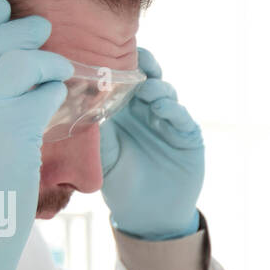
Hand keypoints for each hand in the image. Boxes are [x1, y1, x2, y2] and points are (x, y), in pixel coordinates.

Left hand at [100, 48, 205, 239]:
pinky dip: (172, 109)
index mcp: (124, 110)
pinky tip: (161, 107)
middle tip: (135, 59)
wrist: (147, 216)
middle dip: (143, 66)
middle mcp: (147, 110)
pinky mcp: (187, 136)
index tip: (109, 53)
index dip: (120, 64)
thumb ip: (96, 128)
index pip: (124, 78)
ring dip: (156, 87)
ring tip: (146, 87)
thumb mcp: (102, 155)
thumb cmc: (121, 184)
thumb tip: (81, 99)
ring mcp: (168, 121)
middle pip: (148, 77)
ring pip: (165, 93)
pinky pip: (181, 117)